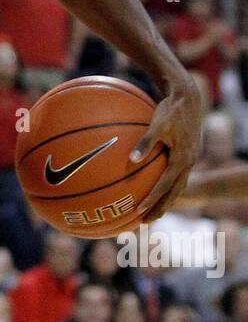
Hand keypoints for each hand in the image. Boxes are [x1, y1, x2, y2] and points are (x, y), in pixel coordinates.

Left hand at [134, 80, 202, 222]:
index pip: (164, 186)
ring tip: (151, 213)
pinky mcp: (187, 155)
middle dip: (159, 209)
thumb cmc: (170, 110)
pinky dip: (167, 187)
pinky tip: (156, 190)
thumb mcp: (157, 125)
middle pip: (173, 193)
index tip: (138, 211)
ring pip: (177, 187)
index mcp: (181, 159)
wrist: (188, 98)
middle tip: (144, 222)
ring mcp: (189, 160)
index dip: (152, 200)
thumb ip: (145, 143)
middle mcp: (188, 163)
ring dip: (165, 201)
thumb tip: (131, 159)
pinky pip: (176, 177)